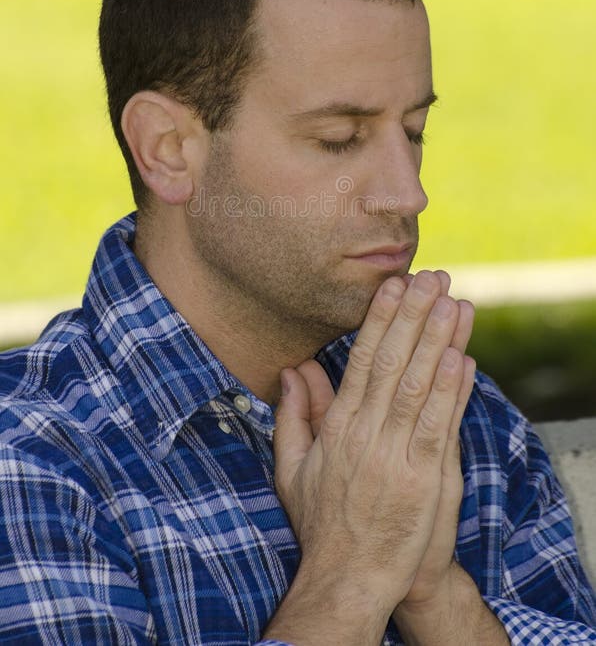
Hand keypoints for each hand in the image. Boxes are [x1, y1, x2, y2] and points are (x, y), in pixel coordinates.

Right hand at [273, 270, 470, 614]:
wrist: (350, 577)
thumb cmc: (321, 522)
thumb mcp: (291, 468)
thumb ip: (292, 415)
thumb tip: (292, 369)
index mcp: (338, 427)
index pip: (363, 360)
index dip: (380, 320)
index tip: (393, 286)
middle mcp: (367, 434)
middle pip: (395, 362)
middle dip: (414, 316)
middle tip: (431, 278)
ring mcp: (397, 455)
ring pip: (421, 386)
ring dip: (438, 341)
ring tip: (453, 302)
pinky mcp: (425, 478)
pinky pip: (441, 426)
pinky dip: (454, 391)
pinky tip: (463, 358)